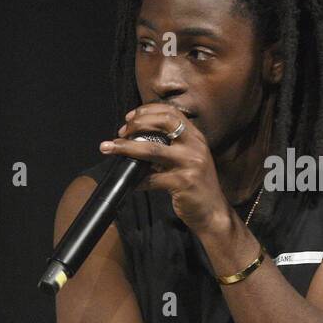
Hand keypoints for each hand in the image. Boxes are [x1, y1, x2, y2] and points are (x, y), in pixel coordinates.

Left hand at [99, 104, 229, 234]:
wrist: (213, 212)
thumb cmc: (196, 186)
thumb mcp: (187, 160)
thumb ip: (169, 148)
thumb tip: (137, 141)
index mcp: (195, 137)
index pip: (171, 112)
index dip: (147, 110)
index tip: (130, 117)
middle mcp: (195, 145)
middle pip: (163, 122)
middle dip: (137, 123)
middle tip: (120, 132)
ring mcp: (190, 163)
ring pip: (152, 149)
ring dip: (126, 147)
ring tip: (109, 148)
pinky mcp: (183, 182)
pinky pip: (152, 179)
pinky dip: (136, 180)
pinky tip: (128, 183)